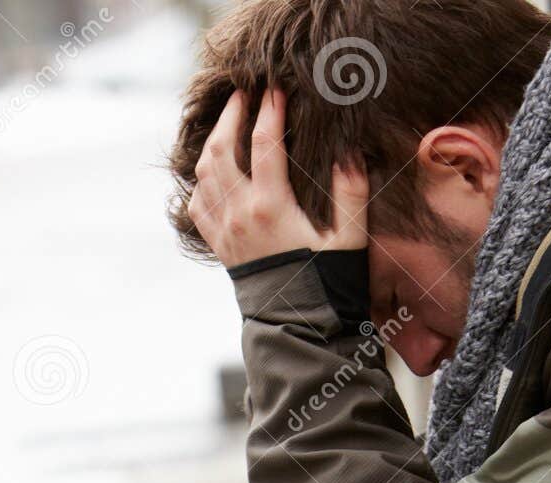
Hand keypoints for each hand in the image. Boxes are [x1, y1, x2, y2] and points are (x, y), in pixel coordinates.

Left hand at [188, 88, 369, 269]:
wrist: (299, 328)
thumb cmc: (328, 285)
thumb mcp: (350, 240)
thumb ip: (353, 194)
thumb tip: (349, 152)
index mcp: (270, 207)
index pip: (265, 142)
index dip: (270, 108)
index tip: (276, 86)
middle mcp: (239, 215)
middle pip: (221, 149)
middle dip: (231, 114)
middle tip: (243, 91)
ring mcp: (224, 231)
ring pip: (204, 172)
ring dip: (213, 140)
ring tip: (229, 119)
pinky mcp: (218, 245)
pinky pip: (197, 203)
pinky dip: (202, 178)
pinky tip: (215, 167)